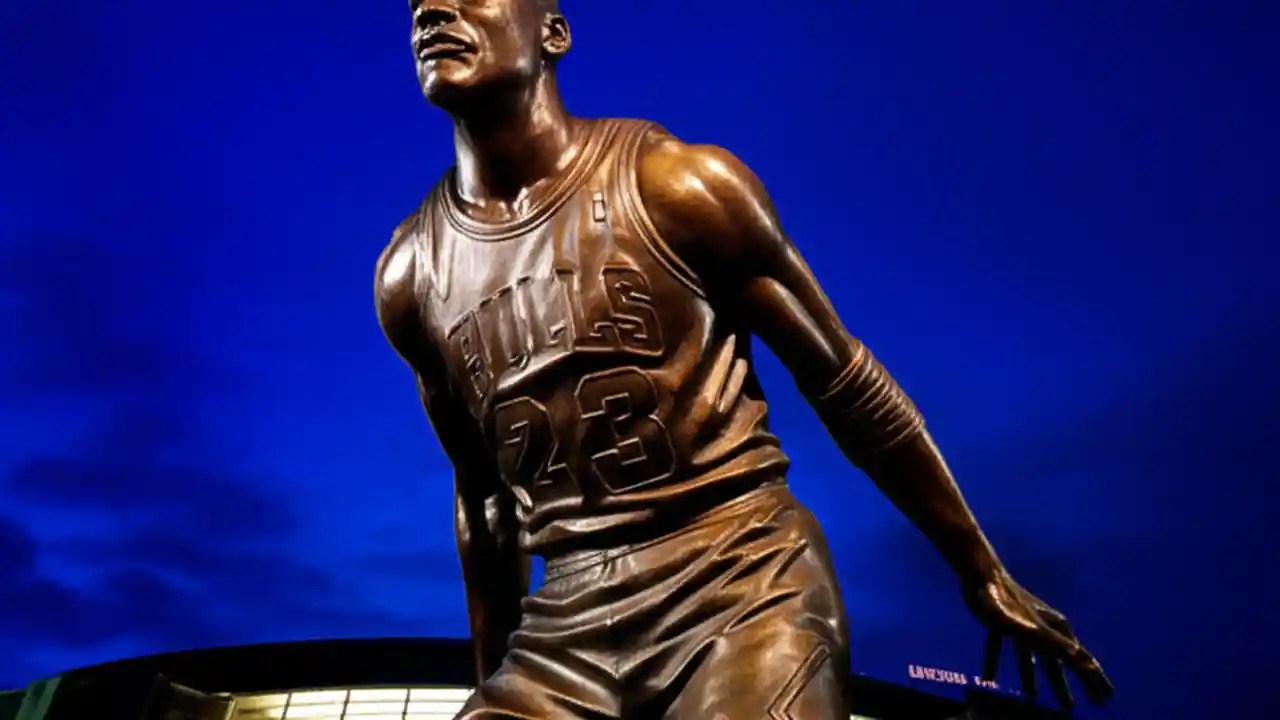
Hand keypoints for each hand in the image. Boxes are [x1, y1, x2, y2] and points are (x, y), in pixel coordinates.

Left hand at [966, 570, 1113, 710]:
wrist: (981, 574)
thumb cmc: (1006, 601)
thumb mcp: (1031, 627)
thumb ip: (1055, 644)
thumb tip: (1083, 659)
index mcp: (1054, 629)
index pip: (1079, 660)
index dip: (1092, 681)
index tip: (1104, 700)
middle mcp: (1042, 627)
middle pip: (1056, 663)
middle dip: (1063, 686)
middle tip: (1070, 709)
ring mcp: (1021, 625)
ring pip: (1030, 659)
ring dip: (1032, 679)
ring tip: (1033, 700)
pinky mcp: (999, 623)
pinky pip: (1000, 648)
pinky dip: (995, 662)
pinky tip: (988, 677)